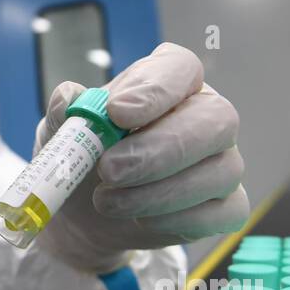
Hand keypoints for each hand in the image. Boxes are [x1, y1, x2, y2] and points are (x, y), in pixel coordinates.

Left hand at [37, 43, 248, 273]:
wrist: (86, 215)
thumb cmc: (83, 158)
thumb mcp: (62, 133)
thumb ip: (64, 111)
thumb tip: (68, 97)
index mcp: (169, 82)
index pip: (181, 68)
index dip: (155, 88)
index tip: (116, 113)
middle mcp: (206, 115)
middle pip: (215, 118)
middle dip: (159, 149)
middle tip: (109, 170)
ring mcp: (223, 161)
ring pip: (221, 170)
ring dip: (158, 192)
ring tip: (106, 201)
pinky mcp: (228, 205)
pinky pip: (225, 211)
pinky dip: (177, 220)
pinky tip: (139, 221)